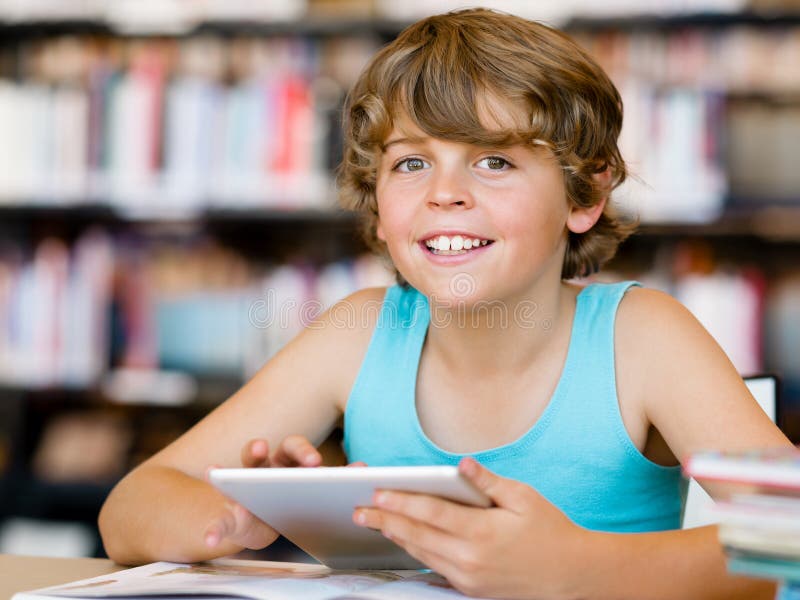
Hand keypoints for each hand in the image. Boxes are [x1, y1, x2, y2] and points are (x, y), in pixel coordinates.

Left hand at [204, 436, 364, 550]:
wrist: (256, 524)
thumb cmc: (243, 518)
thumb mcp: (231, 525)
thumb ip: (221, 527)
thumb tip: (211, 537)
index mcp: (254, 468)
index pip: (255, 453)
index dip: (257, 450)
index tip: (260, 448)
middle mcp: (280, 463)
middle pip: (290, 447)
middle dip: (302, 450)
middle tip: (312, 461)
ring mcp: (301, 472)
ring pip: (316, 460)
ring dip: (333, 464)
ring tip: (349, 470)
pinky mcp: (318, 483)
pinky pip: (334, 475)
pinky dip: (349, 472)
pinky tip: (362, 473)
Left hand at [352, 457, 588, 598]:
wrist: (571, 575)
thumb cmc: (550, 530)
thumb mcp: (523, 498)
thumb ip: (488, 482)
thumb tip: (462, 464)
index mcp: (483, 532)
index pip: (432, 514)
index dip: (402, 502)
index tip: (378, 493)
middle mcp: (471, 558)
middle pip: (418, 536)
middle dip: (385, 521)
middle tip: (358, 510)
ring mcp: (469, 577)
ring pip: (422, 554)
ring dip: (396, 537)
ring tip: (373, 522)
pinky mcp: (470, 588)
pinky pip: (434, 567)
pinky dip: (416, 551)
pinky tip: (403, 538)